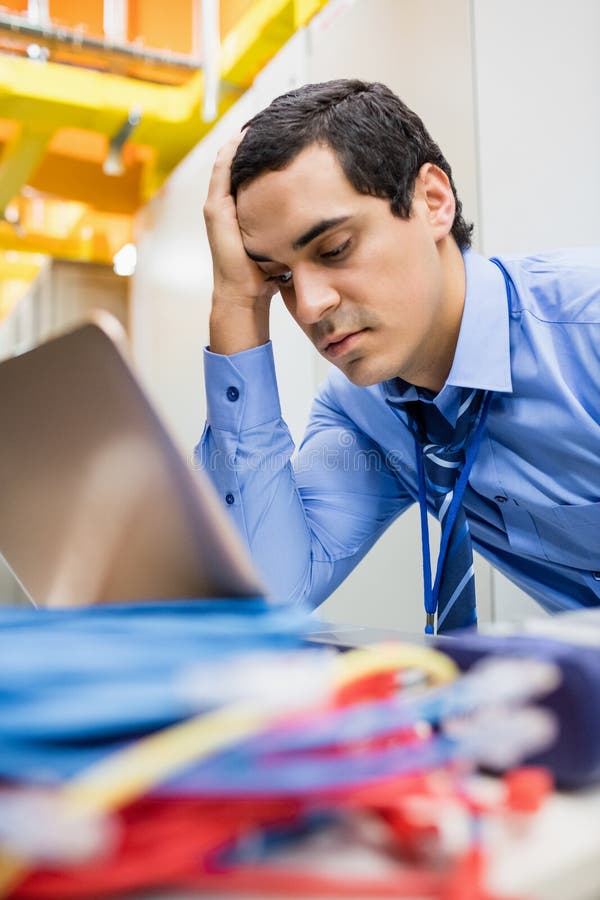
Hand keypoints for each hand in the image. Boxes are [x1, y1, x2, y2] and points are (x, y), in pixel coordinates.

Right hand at [204, 134, 275, 353]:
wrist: (246, 295)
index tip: (285, 130)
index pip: (252, 169)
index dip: (266, 149)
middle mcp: (227, 204)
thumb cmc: (268, 274)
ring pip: (228, 159)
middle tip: (274, 114)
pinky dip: (232, 151)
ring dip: (242, 138)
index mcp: (243, 209)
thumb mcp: (287, 239)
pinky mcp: (216, 210)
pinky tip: (245, 134)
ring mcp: (218, 206)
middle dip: (255, 138)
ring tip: (259, 115)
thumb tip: (328, 205)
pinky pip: (222, 171)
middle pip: (239, 159)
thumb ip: (297, 222)